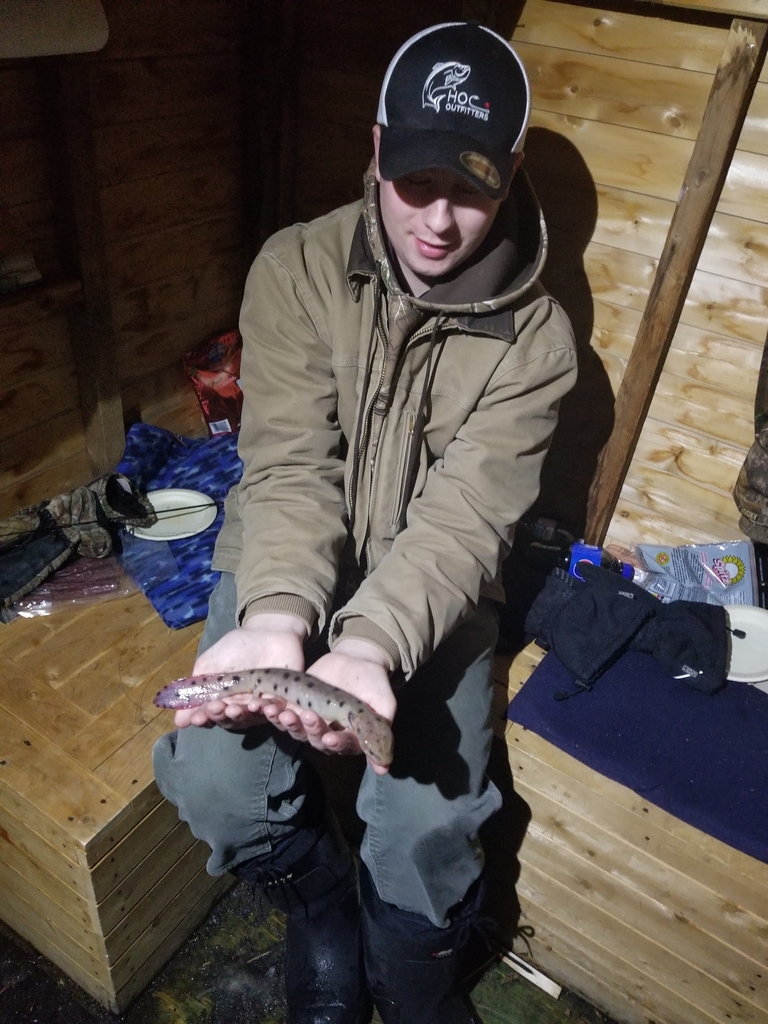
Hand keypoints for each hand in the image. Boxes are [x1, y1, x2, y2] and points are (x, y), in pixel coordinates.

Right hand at [174, 612, 306, 729]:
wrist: (270, 632)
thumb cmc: (238, 646)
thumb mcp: (212, 663)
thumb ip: (197, 688)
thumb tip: (177, 719)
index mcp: (222, 700)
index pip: (210, 715)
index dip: (204, 718)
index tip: (197, 717)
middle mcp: (240, 707)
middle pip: (230, 720)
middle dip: (222, 716)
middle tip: (217, 707)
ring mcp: (261, 706)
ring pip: (251, 719)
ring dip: (242, 715)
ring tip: (236, 708)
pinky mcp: (282, 702)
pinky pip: (275, 712)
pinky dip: (267, 711)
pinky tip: (260, 704)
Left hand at [270, 638, 395, 775]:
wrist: (356, 660)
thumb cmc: (374, 682)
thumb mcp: (384, 702)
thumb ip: (383, 728)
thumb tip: (384, 767)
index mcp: (350, 737)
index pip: (342, 746)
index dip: (336, 744)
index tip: (331, 737)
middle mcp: (327, 734)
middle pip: (315, 739)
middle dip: (310, 729)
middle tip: (308, 716)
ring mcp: (309, 722)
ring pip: (294, 729)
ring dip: (286, 723)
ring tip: (280, 711)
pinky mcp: (294, 707)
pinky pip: (280, 713)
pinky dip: (270, 710)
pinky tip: (263, 703)